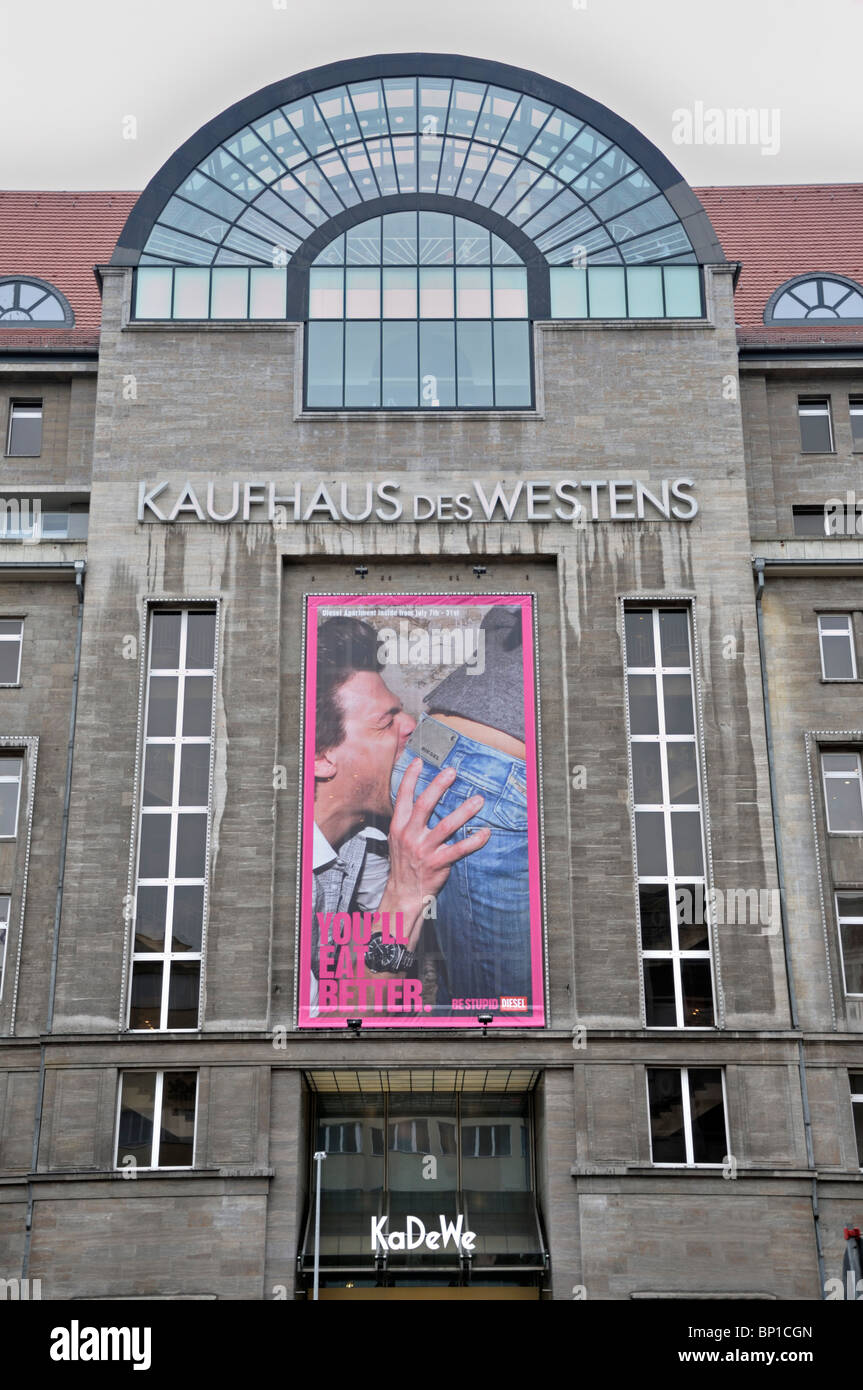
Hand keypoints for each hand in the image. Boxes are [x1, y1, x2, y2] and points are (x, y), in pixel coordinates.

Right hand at [378, 758, 491, 950]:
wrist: (404, 892)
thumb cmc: (404, 862)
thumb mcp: (398, 838)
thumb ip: (406, 819)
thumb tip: (417, 796)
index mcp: (399, 826)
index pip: (403, 797)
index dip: (410, 778)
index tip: (418, 761)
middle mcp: (410, 835)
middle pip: (424, 805)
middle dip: (438, 786)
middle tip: (452, 772)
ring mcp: (424, 849)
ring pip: (446, 826)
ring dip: (464, 811)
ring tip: (478, 800)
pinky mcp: (438, 863)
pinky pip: (459, 849)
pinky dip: (474, 841)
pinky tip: (485, 833)